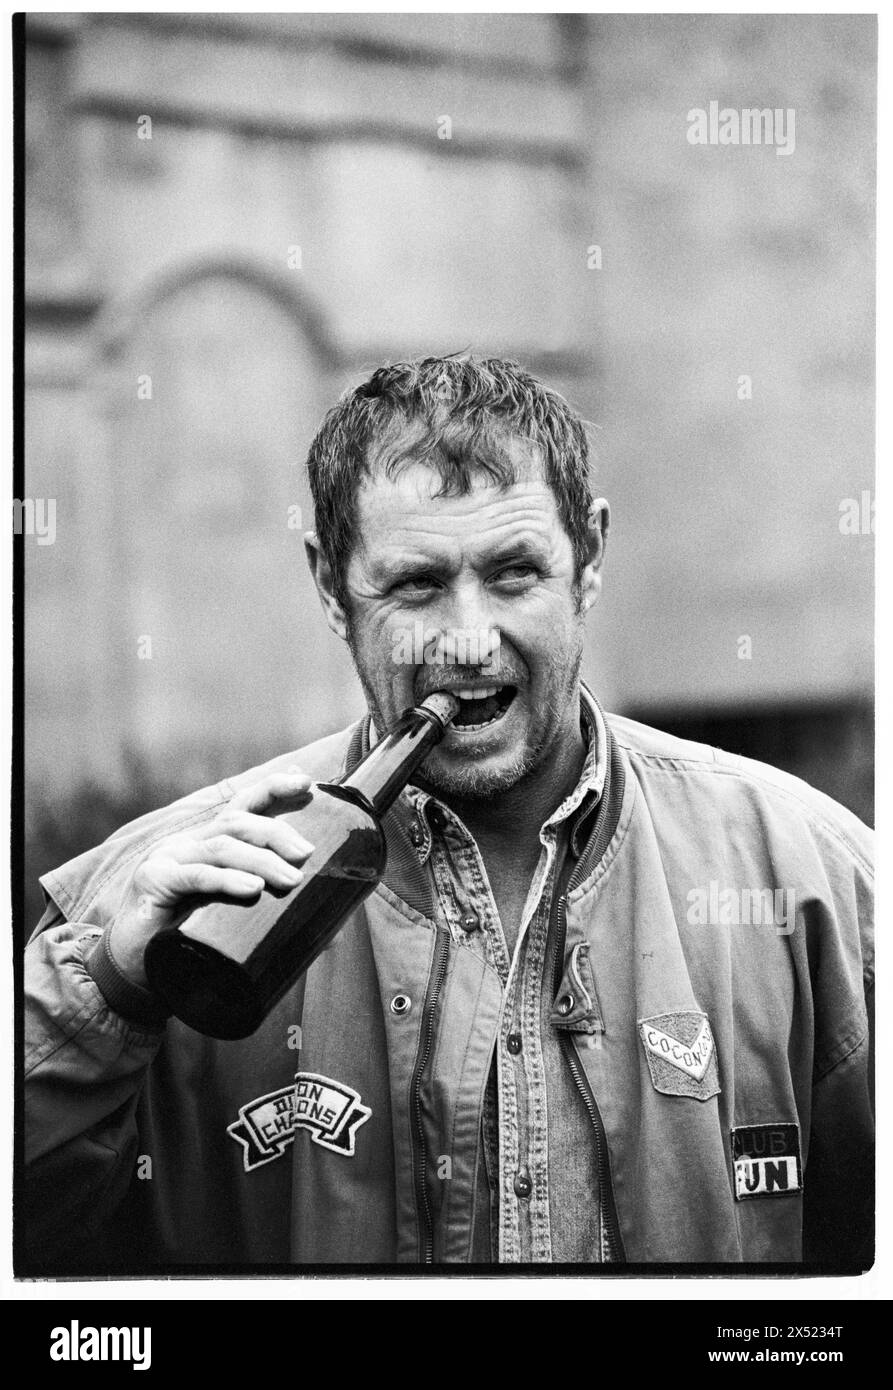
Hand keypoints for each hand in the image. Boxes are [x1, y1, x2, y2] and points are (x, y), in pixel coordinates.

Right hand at [110, 772, 314, 987]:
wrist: (132, 970)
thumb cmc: (187, 941)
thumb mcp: (233, 922)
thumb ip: (273, 919)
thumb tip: (332, 936)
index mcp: (207, 844)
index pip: (243, 806)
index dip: (274, 789)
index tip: (307, 783)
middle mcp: (188, 843)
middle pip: (237, 822)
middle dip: (277, 833)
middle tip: (307, 855)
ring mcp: (168, 859)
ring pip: (221, 845)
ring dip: (261, 859)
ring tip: (290, 880)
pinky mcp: (153, 882)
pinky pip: (194, 876)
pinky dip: (225, 879)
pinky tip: (250, 887)